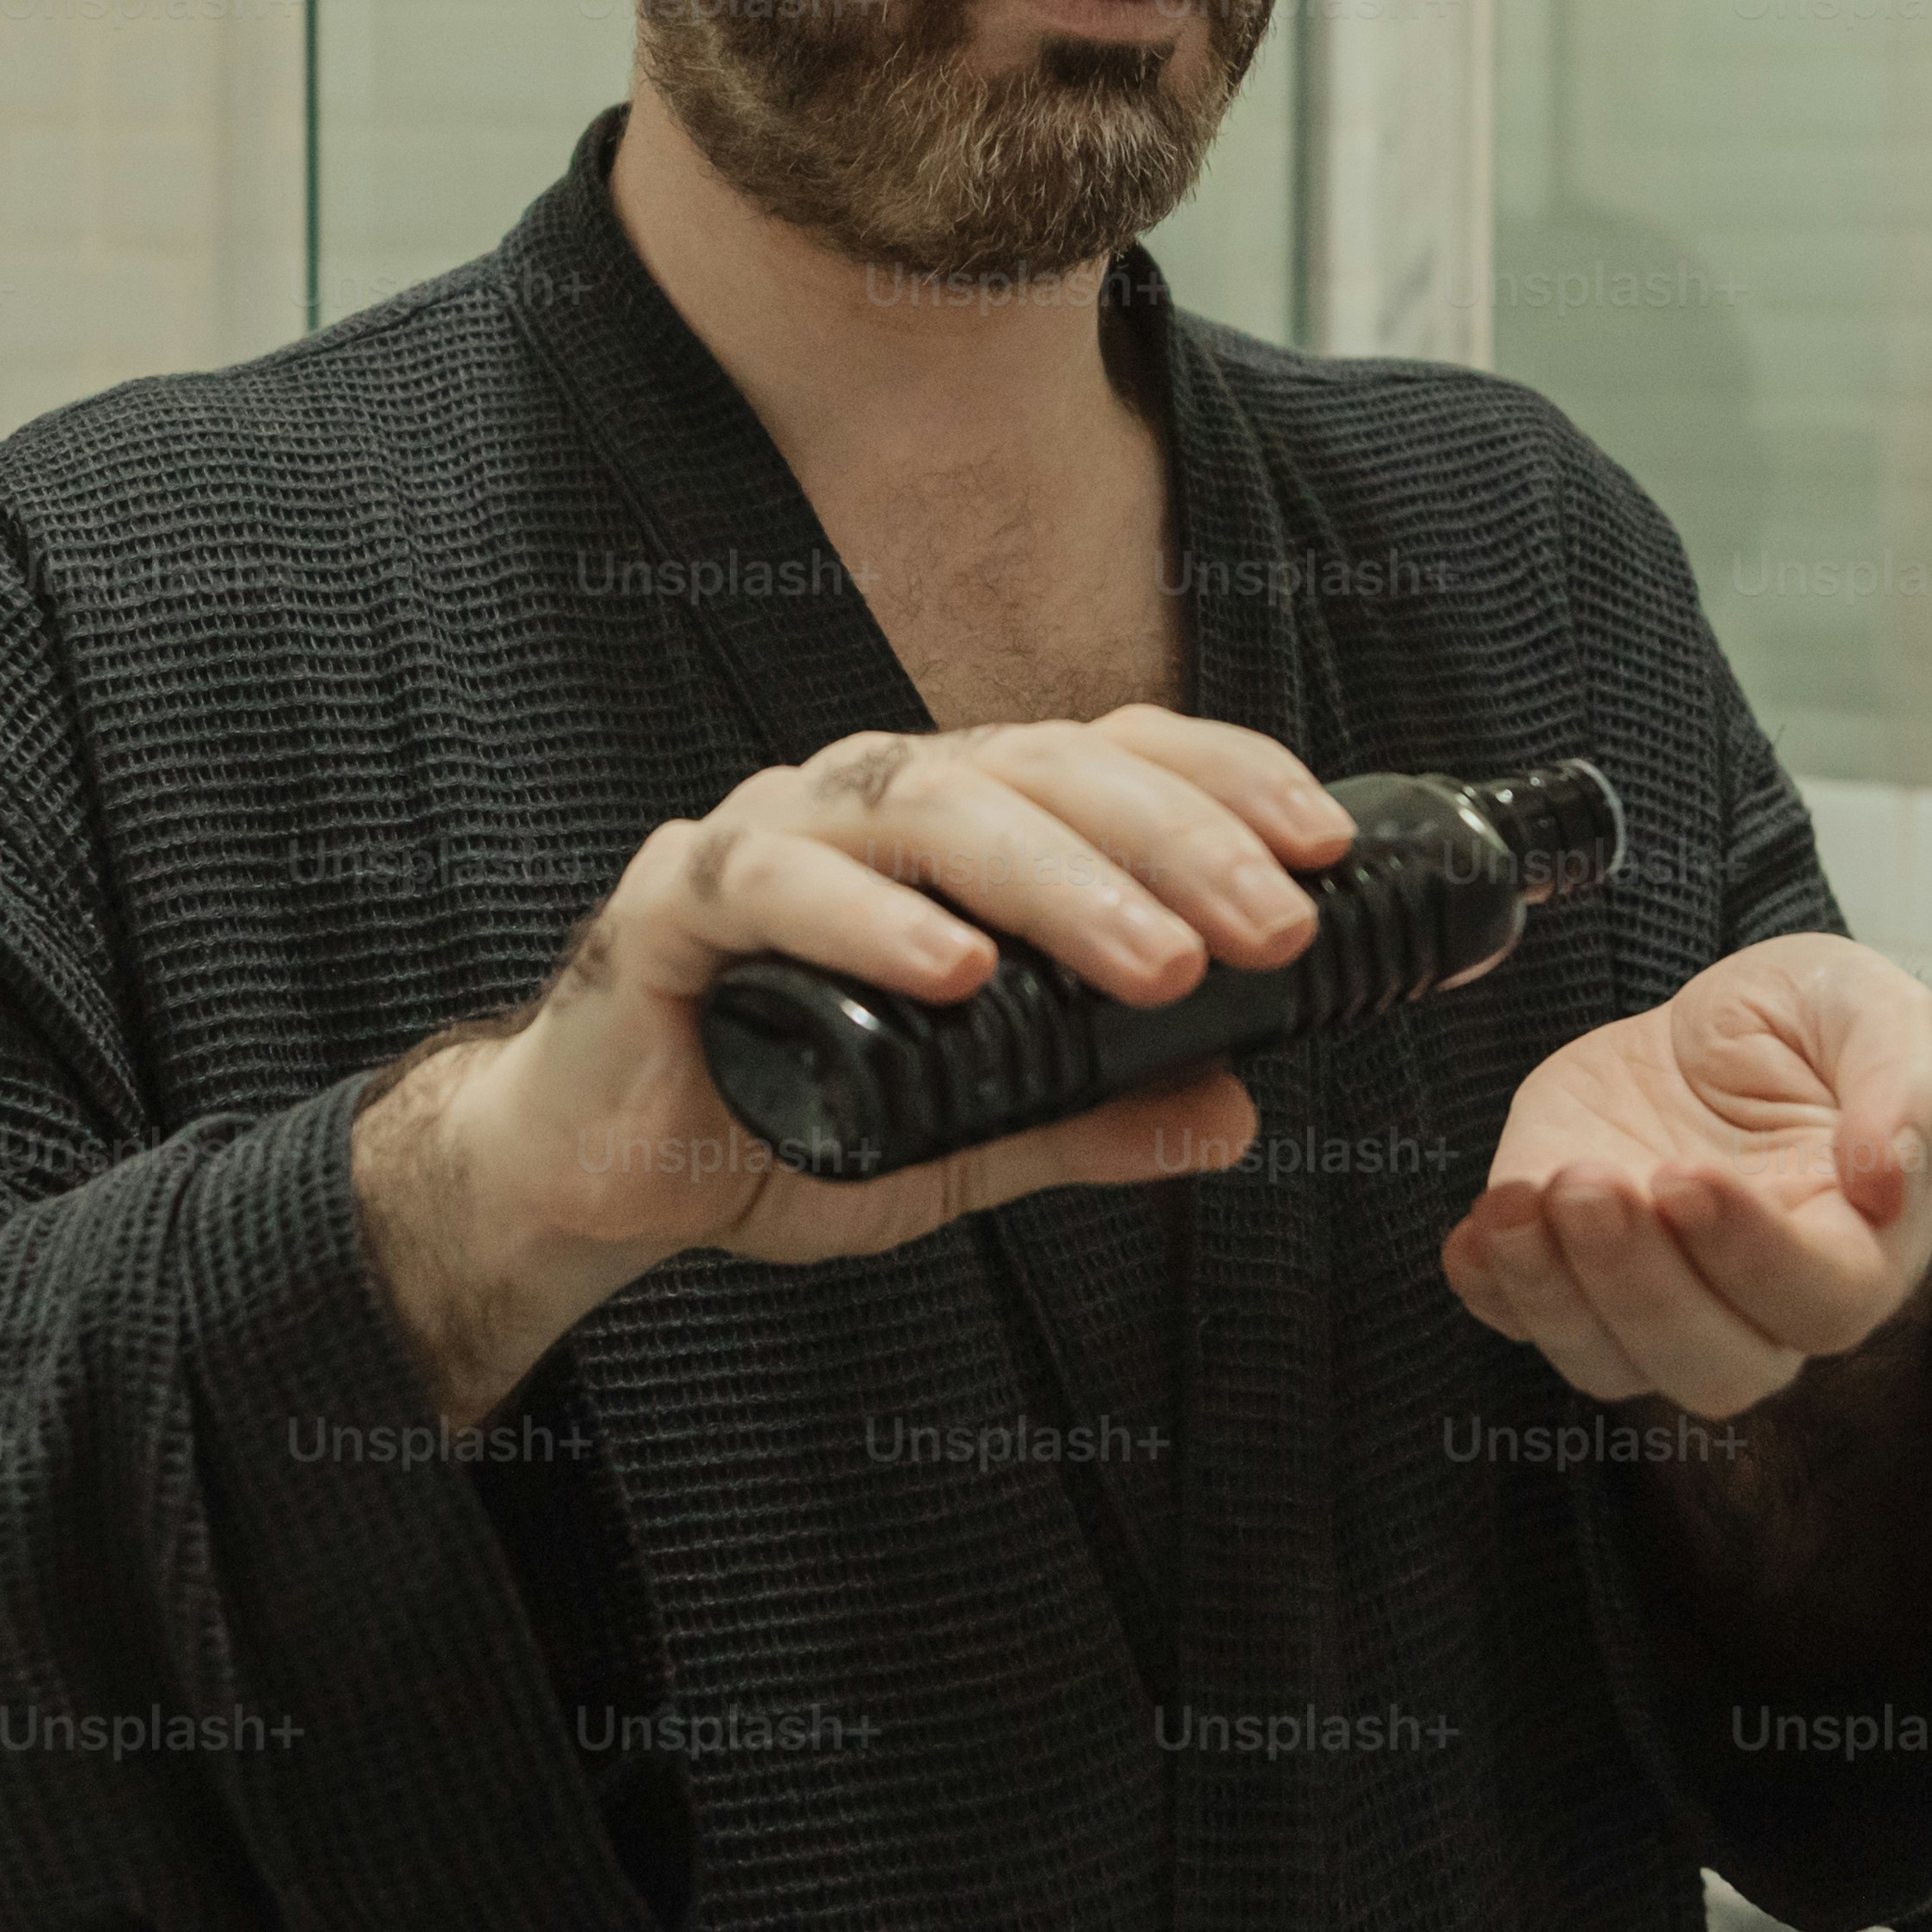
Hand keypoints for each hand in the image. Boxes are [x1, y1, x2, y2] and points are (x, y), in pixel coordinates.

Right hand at [352, 710, 1354, 1422]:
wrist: (601, 1171)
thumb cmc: (780, 1113)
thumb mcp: (971, 1132)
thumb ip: (1093, 1110)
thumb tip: (1239, 1107)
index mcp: (954, 825)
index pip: (1109, 760)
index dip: (1224, 783)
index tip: (1331, 851)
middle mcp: (870, 799)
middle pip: (1042, 772)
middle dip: (1176, 842)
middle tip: (1277, 929)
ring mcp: (771, 836)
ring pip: (929, 808)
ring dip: (1059, 880)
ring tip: (1158, 963)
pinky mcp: (673, 904)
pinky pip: (773, 884)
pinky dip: (868, 920)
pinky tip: (956, 968)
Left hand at [1444, 933, 1931, 1420]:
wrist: (1711, 1023)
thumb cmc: (1814, 1029)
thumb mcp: (1884, 1016)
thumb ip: (1913, 1092)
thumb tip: (1885, 1182)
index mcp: (1858, 1251)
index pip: (1819, 1302)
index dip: (1752, 1256)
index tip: (1689, 1175)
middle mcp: (1757, 1304)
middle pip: (1713, 1367)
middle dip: (1641, 1288)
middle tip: (1592, 1185)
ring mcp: (1655, 1294)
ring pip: (1610, 1363)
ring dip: (1556, 1293)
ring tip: (1522, 1197)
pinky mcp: (1570, 1268)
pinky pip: (1524, 1320)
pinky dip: (1495, 1288)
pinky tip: (1484, 1224)